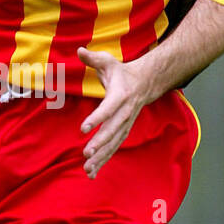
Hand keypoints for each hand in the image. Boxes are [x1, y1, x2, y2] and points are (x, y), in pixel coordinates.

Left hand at [77, 46, 148, 178]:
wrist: (145, 83)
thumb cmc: (121, 72)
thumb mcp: (108, 61)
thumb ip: (93, 58)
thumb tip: (78, 50)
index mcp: (120, 95)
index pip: (108, 109)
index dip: (96, 119)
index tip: (83, 128)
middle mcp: (125, 113)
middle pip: (112, 130)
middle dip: (100, 143)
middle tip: (86, 152)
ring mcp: (125, 125)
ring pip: (113, 144)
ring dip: (101, 157)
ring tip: (87, 168)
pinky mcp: (123, 132)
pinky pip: (113, 149)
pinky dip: (103, 161)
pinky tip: (91, 172)